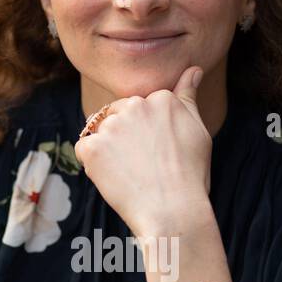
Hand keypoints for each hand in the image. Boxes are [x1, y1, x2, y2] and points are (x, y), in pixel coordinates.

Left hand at [74, 65, 211, 237]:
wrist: (173, 212)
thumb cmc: (191, 177)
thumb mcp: (198, 131)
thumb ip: (188, 97)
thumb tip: (194, 69)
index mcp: (162, 98)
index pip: (141, 108)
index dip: (147, 134)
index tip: (159, 154)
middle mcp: (136, 105)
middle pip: (118, 114)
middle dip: (125, 137)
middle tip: (144, 166)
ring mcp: (112, 125)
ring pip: (100, 131)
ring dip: (109, 150)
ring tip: (131, 174)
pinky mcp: (92, 147)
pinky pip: (83, 149)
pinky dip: (93, 164)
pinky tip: (114, 178)